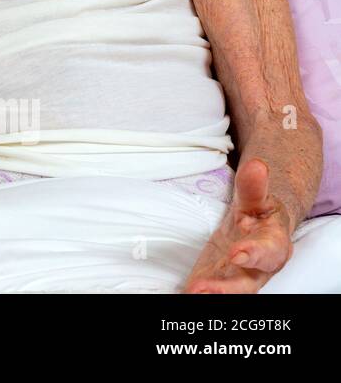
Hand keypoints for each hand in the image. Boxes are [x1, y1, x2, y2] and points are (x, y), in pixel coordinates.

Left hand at [182, 158, 292, 293]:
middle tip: (204, 288)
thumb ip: (253, 186)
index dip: (253, 254)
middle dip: (228, 288)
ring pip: (228, 290)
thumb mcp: (255, 198)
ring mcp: (238, 277)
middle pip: (247, 283)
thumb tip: (257, 164)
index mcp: (274, 244)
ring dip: (210, 292)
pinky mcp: (220, 280)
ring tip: (191, 292)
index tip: (236, 254)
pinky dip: (200, 292)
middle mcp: (258, 268)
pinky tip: (183, 292)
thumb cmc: (259, 213)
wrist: (258, 228)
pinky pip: (211, 290)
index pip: (267, 251)